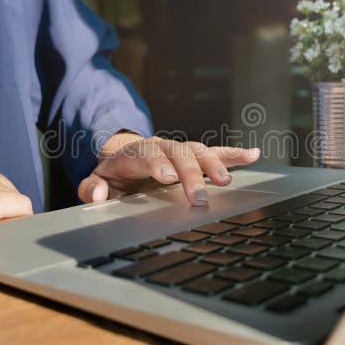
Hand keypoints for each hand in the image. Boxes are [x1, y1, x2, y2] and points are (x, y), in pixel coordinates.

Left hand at [78, 134, 259, 205]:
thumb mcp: (95, 182)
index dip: (156, 163)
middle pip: (177, 154)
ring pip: (198, 152)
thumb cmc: (113, 176)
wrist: (124, 157)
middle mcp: (160, 147)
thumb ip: (91, 188)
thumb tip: (97, 194)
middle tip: (199, 197)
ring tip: (226, 181)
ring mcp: (178, 151)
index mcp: (133, 154)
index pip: (145, 155)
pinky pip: (215, 151)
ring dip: (214, 164)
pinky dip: (234, 153)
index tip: (168, 177)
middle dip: (190, 174)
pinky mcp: (194, 156)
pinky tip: (253, 155)